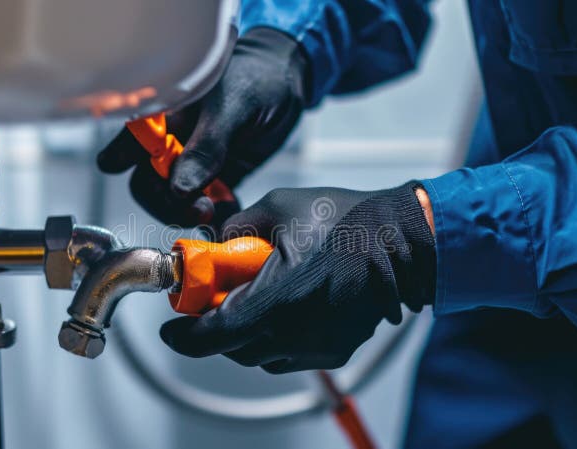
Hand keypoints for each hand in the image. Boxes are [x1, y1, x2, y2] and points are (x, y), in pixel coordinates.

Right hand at [97, 27, 308, 226]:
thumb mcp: (231, 107)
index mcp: (162, 117)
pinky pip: (207, 209)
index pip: (126, 144)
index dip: (121, 163)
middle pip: (148, 185)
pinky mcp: (216, 183)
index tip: (145, 180)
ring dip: (189, 214)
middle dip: (166, 203)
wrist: (288, 88)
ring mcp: (192, 167)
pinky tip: (231, 216)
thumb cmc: (254, 81)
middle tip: (199, 208)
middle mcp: (170, 145)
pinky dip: (216, 219)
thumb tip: (178, 190)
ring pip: (174, 203)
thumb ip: (205, 146)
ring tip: (215, 213)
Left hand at [160, 183, 436, 372]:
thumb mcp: (277, 207)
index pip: (213, 334)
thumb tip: (212, 243)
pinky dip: (274, 337)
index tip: (173, 326)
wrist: (404, 240)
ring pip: (260, 355)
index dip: (184, 334)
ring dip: (244, 334)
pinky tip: (284, 305)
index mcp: (277, 298)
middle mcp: (296, 333)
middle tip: (211, 299)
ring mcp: (318, 347)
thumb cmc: (346, 221)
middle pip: (232, 347)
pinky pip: (289, 355)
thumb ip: (234, 228)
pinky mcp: (335, 350)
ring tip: (253, 297)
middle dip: (214, 327)